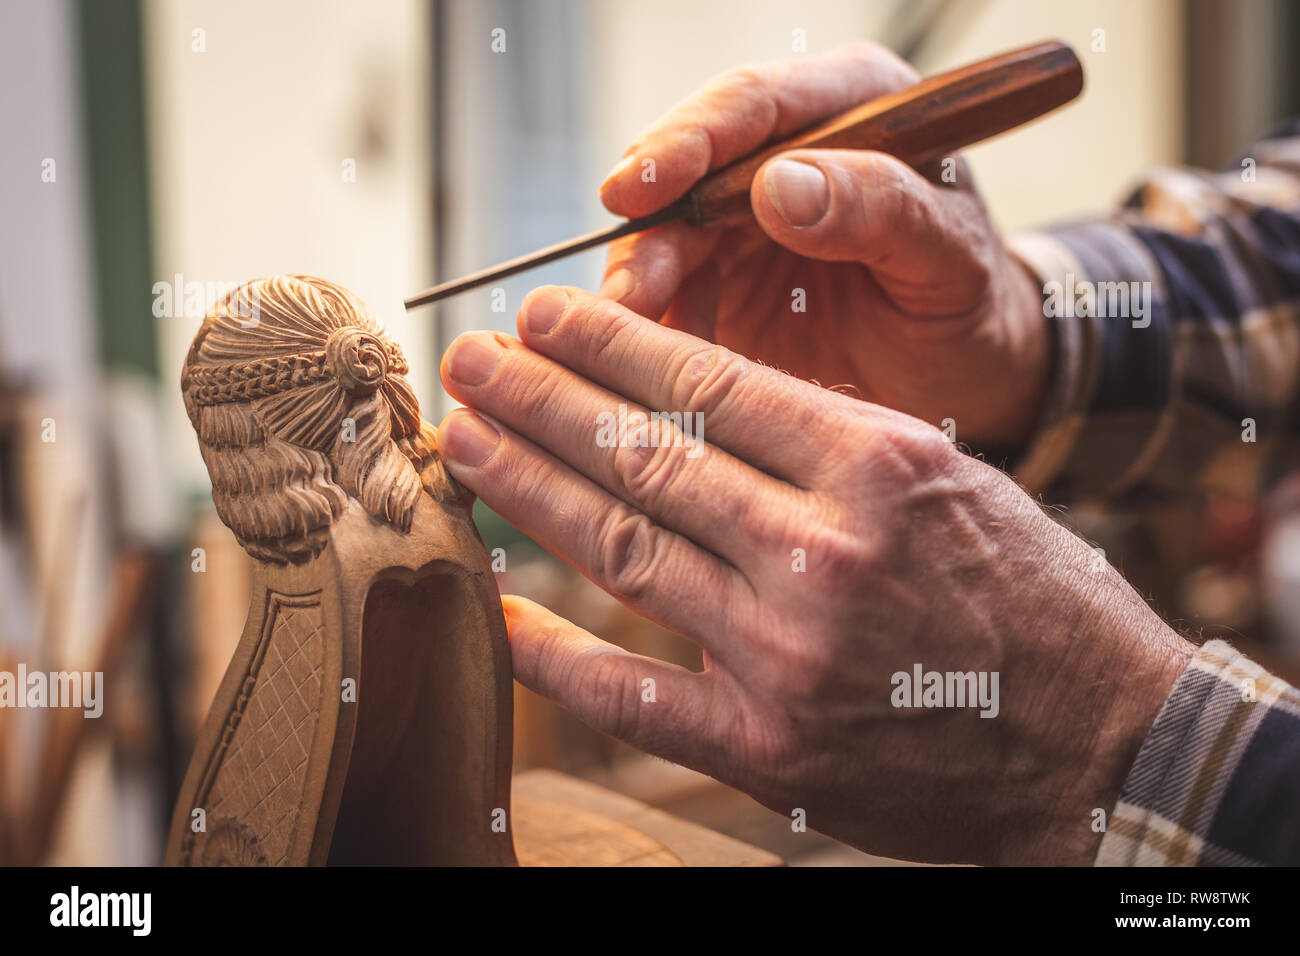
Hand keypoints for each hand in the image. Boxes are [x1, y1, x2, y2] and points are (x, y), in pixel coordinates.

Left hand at [436, 287, 1192, 864]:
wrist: (1105, 743)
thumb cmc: (1038, 599)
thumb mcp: (950, 480)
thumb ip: (829, 444)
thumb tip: (698, 407)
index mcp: (876, 465)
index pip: (706, 384)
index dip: (607, 344)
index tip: (542, 316)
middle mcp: (822, 549)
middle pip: (643, 456)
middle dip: (539, 399)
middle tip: (468, 360)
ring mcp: (787, 653)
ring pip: (622, 551)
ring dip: (529, 490)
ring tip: (465, 443)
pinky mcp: (770, 746)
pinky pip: (632, 695)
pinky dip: (553, 652)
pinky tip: (498, 608)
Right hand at [598, 42, 1047, 447]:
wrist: (963, 376)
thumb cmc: (969, 308)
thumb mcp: (949, 260)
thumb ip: (880, 210)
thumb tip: (777, 185)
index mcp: (855, 110)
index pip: (755, 102)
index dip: (689, 138)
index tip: (643, 184)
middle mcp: (789, 153)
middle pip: (691, 169)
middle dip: (649, 229)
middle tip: (629, 290)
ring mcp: (746, 218)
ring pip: (664, 234)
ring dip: (640, 281)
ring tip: (629, 331)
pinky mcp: (721, 278)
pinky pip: (666, 292)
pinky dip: (650, 324)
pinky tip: (644, 356)